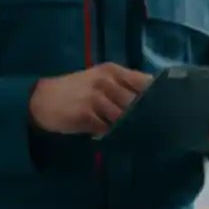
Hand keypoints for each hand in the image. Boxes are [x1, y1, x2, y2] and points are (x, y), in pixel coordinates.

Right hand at [29, 63, 152, 135]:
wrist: (42, 99)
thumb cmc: (75, 90)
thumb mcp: (99, 80)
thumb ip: (122, 86)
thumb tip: (150, 100)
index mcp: (112, 70)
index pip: (143, 81)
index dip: (156, 95)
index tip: (165, 107)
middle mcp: (106, 81)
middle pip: (136, 101)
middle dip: (146, 115)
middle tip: (154, 127)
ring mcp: (96, 98)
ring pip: (124, 116)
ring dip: (130, 127)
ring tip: (137, 136)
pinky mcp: (86, 115)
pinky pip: (108, 129)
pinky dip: (114, 135)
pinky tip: (115, 138)